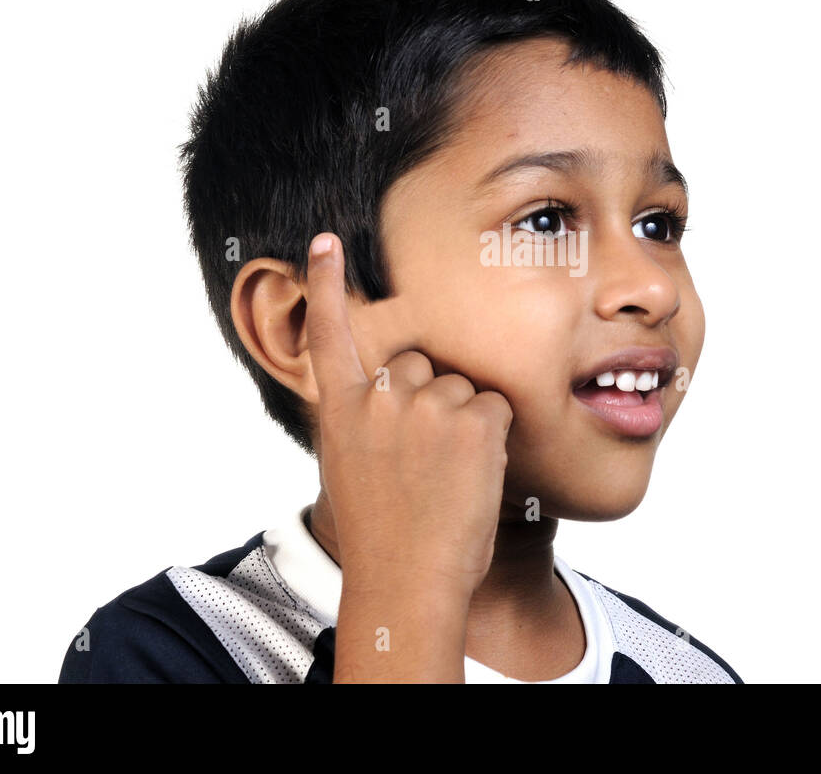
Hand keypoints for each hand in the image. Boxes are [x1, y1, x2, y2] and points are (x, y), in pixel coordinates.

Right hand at [304, 231, 513, 601]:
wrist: (406, 580)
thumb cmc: (384, 535)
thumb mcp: (352, 468)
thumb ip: (367, 423)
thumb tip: (391, 394)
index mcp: (341, 410)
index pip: (330, 334)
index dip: (327, 284)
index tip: (325, 240)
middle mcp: (379, 397)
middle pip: (420, 366)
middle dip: (430, 400)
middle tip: (425, 462)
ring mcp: (426, 404)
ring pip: (462, 388)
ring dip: (463, 423)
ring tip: (445, 477)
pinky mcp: (472, 417)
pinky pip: (495, 408)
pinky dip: (492, 438)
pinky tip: (471, 474)